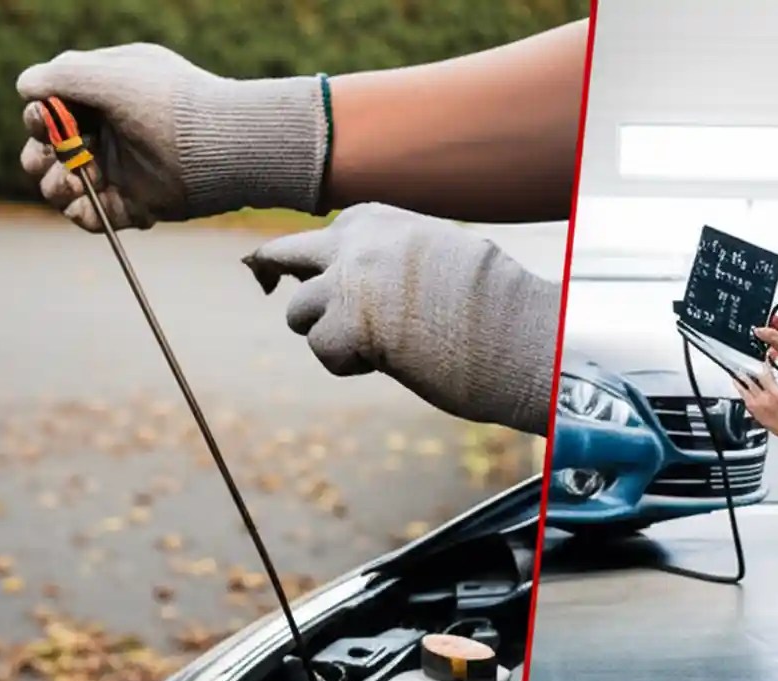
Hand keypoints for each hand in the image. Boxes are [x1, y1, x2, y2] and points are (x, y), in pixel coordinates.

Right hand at [16, 43, 327, 231]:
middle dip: (39, 158)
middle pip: (50, 150)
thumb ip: (63, 75)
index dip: (39, 118)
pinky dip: (83, 216)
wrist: (218, 148)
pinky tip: (86, 208)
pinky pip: (93, 216)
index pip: (53, 108)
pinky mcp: (133, 204)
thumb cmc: (167, 104)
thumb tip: (24, 87)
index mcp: (105, 95)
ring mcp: (121, 170)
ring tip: (71, 183)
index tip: (44, 122)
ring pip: (65, 185)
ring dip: (56, 187)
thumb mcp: (112, 75)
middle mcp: (109, 132)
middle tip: (51, 161)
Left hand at [241, 203, 560, 434]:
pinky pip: (321, 349)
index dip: (319, 262)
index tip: (314, 276)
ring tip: (382, 345)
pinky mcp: (345, 325)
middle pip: (286, 254)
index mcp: (381, 219)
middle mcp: (356, 241)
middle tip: (258, 276)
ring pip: (298, 311)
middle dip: (272, 269)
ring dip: (328, 333)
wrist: (519, 332)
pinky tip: (389, 361)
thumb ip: (388, 259)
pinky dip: (348, 363)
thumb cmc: (493, 304)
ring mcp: (346, 282)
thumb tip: (346, 280)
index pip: (326, 234)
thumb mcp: (435, 257)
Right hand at [734, 360, 777, 438]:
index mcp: (754, 409)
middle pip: (748, 384)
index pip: (742, 393)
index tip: (735, 380)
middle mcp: (759, 401)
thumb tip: (754, 404)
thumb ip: (757, 410)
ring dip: (753, 372)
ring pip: (757, 379)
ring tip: (753, 367)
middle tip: (741, 371)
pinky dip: (766, 370)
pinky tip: (765, 365)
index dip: (738, 385)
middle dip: (743, 376)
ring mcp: (768, 395)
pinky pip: (770, 378)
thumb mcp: (764, 422)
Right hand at [753, 314, 777, 386]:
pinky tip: (772, 355)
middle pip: (776, 328)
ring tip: (765, 347)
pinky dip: (774, 350)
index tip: (760, 329)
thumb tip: (759, 330)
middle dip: (768, 333)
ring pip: (777, 338)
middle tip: (761, 339)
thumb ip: (770, 336)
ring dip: (770, 343)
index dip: (768, 322)